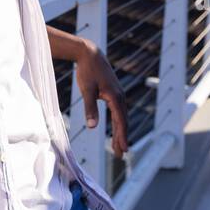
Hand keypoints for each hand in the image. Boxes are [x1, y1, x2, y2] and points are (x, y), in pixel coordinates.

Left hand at [75, 40, 128, 158]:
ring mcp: (118, 95)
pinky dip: (118, 123)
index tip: (122, 150)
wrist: (90, 54)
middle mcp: (120, 97)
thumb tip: (92, 127)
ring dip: (120, 132)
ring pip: (121, 118)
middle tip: (120, 155)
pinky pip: (118, 112)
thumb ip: (90, 108)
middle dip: (122, 138)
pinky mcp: (114, 93)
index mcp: (115, 98)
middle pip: (123, 122)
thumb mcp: (86, 90)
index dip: (121, 137)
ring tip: (118, 147)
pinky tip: (116, 129)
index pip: (120, 122)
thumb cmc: (87, 71)